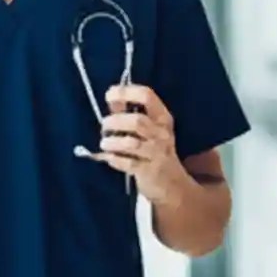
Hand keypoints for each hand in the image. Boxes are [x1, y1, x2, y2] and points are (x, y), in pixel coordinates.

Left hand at [89, 85, 190, 203]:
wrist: (171, 183)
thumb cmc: (152, 149)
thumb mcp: (145, 127)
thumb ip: (126, 111)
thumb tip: (111, 95)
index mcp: (162, 117)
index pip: (147, 96)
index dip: (126, 92)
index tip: (109, 94)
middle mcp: (162, 133)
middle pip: (137, 121)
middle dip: (115, 121)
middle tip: (104, 126)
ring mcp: (158, 153)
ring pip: (131, 143)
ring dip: (112, 142)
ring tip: (105, 144)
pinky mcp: (149, 171)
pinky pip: (128, 163)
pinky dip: (114, 159)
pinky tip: (109, 157)